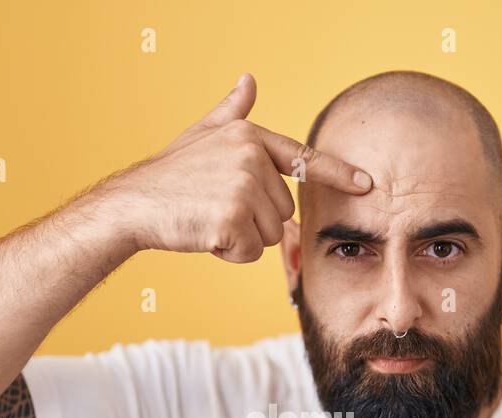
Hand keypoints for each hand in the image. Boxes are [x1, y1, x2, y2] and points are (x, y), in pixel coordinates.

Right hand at [103, 73, 373, 262]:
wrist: (134, 205)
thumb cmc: (170, 176)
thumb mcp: (202, 136)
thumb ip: (231, 113)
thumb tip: (248, 80)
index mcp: (249, 137)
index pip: (302, 159)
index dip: (337, 173)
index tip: (366, 183)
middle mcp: (250, 157)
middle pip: (282, 211)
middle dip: (254, 220)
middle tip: (216, 209)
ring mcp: (242, 187)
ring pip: (269, 234)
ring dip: (242, 238)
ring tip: (209, 220)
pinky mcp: (232, 218)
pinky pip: (250, 251)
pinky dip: (229, 253)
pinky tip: (204, 234)